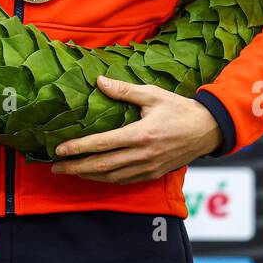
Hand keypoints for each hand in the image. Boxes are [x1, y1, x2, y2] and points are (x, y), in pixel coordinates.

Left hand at [49, 75, 221, 183]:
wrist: (207, 130)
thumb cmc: (179, 109)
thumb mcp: (153, 94)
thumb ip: (124, 90)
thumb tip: (99, 81)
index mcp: (141, 134)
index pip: (102, 144)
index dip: (78, 148)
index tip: (59, 149)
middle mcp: (142, 155)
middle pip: (102, 166)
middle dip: (76, 167)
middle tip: (55, 167)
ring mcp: (148, 167)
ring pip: (111, 177)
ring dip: (88, 176)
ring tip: (70, 172)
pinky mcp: (153, 174)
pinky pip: (125, 181)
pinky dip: (107, 179)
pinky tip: (95, 175)